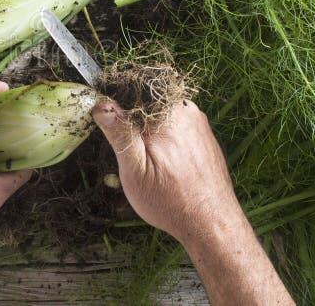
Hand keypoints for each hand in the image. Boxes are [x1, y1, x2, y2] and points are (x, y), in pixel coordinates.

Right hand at [93, 99, 294, 304]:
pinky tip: (162, 162)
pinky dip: (162, 137)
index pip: (132, 89)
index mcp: (167, 113)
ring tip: (146, 161)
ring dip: (147, 129)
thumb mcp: (135, 170)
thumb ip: (120, 133)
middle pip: (146, 100)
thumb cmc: (171, 202)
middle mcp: (186, 111)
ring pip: (159, 113)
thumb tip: (102, 104)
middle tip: (129, 152)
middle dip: (131, 119)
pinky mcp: (203, 135)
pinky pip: (174, 125)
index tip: (106, 120)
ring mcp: (197, 122)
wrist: (212, 225)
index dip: (114, 102)